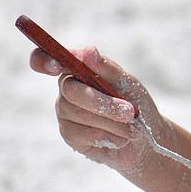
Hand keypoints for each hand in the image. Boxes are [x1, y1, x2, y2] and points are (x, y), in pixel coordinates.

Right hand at [29, 45, 165, 172]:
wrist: (147, 140)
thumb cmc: (137, 106)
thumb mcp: (129, 84)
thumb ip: (107, 68)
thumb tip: (88, 51)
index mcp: (78, 69)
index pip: (46, 59)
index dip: (44, 60)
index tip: (55, 66)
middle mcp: (66, 88)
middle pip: (72, 91)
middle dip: (105, 103)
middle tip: (130, 112)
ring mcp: (65, 112)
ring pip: (81, 114)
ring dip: (113, 122)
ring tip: (132, 128)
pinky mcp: (69, 134)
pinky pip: (85, 134)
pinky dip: (110, 136)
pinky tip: (120, 138)